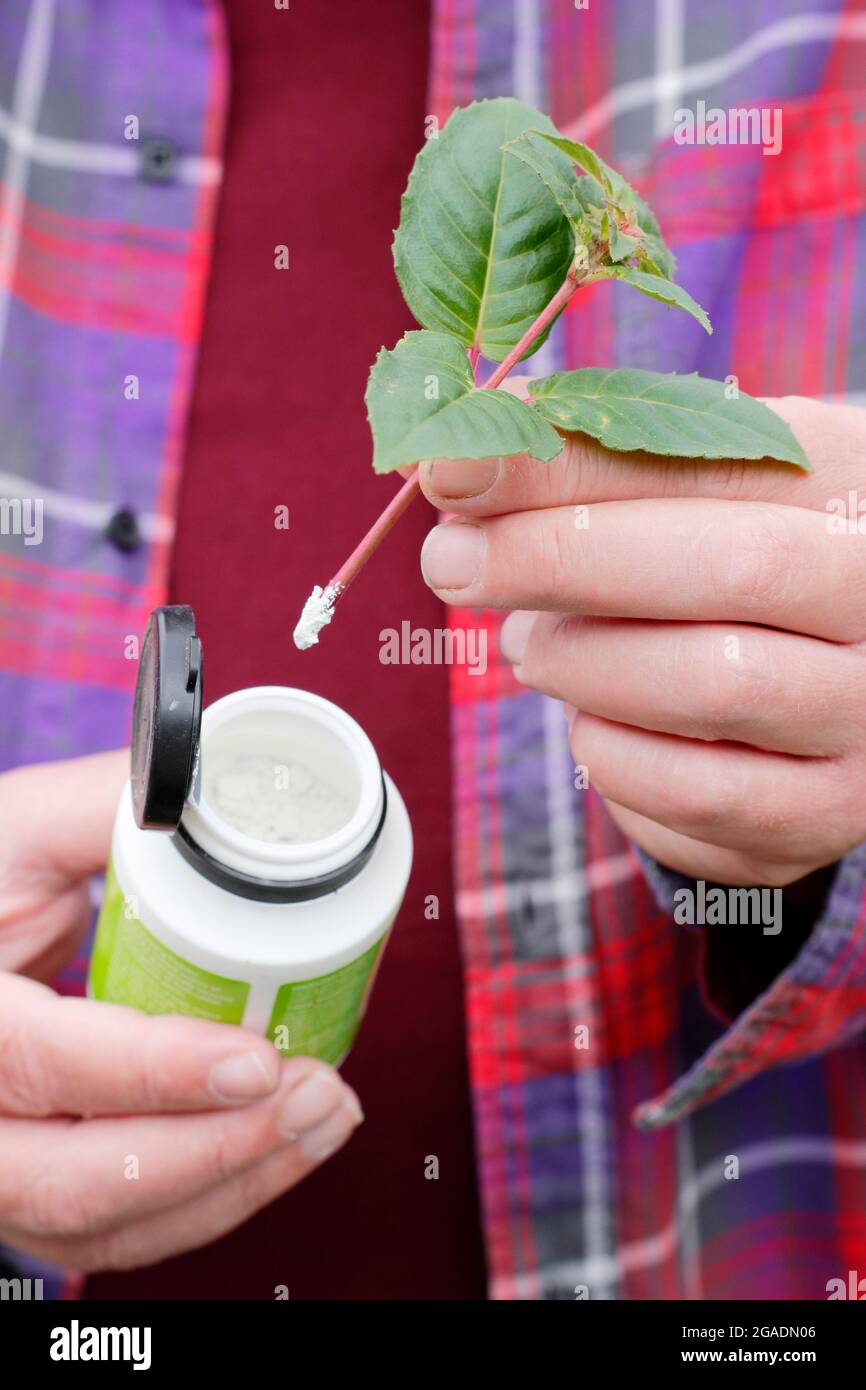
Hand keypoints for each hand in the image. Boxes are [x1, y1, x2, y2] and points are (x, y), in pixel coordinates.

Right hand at [0, 756, 362, 1269]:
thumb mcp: (23, 827)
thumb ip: (121, 809)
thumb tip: (240, 798)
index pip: (45, 1062)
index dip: (155, 1072)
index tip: (258, 1060)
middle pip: (75, 1179)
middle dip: (216, 1150)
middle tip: (318, 1094)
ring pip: (104, 1221)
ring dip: (232, 1182)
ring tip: (326, 1116)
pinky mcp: (29, 1187)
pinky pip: (118, 1225)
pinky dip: (208, 1198)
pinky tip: (281, 1148)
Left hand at [418, 394, 865, 887]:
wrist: (834, 670)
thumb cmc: (740, 552)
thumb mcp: (694, 485)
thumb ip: (595, 461)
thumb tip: (458, 459)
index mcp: (856, 494)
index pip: (714, 467)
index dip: (570, 473)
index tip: (453, 473)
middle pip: (725, 575)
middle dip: (560, 563)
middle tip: (455, 562)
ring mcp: (863, 723)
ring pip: (709, 692)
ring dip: (581, 665)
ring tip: (533, 645)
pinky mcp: (819, 816)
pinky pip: (691, 797)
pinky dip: (610, 755)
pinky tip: (595, 718)